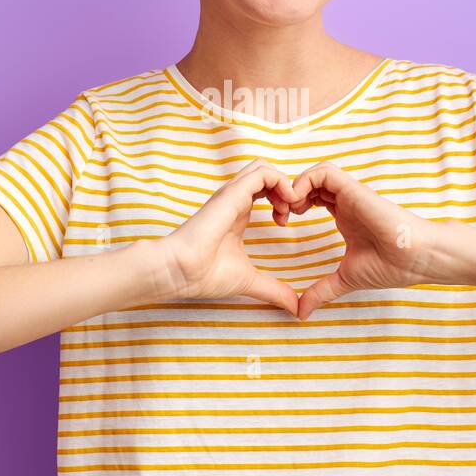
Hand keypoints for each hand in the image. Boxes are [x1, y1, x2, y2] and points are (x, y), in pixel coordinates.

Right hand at [157, 159, 300, 316]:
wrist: (181, 271)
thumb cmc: (205, 274)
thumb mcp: (248, 280)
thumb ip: (273, 290)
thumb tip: (295, 308)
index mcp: (238, 213)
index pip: (264, 190)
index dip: (282, 201)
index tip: (284, 224)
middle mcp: (235, 199)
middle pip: (264, 173)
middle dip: (285, 188)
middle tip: (290, 213)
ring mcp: (233, 194)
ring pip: (264, 167)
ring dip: (285, 183)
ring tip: (289, 208)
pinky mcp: (233, 193)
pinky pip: (263, 173)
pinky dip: (281, 182)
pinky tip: (286, 204)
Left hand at [287, 161, 441, 319]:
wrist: (415, 259)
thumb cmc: (390, 266)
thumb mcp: (345, 278)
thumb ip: (322, 291)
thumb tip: (301, 313)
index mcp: (344, 215)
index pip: (312, 197)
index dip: (292, 205)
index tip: (282, 225)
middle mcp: (345, 201)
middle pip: (310, 182)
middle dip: (288, 194)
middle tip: (280, 217)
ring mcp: (350, 194)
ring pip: (316, 173)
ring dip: (295, 186)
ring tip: (289, 210)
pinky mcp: (354, 189)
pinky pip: (325, 172)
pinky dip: (306, 180)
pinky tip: (298, 203)